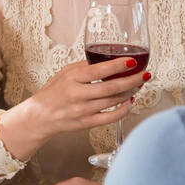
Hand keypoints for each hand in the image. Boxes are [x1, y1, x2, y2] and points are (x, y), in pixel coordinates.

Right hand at [0, 57, 142, 160]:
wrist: (40, 116)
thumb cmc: (53, 92)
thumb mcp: (64, 73)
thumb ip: (84, 67)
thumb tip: (108, 61)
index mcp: (71, 78)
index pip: (99, 70)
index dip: (118, 66)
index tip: (133, 62)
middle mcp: (77, 95)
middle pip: (112, 87)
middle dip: (132, 80)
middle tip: (145, 74)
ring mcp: (83, 110)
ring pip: (114, 101)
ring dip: (131, 93)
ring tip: (138, 85)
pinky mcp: (87, 123)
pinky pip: (111, 117)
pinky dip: (124, 109)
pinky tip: (129, 102)